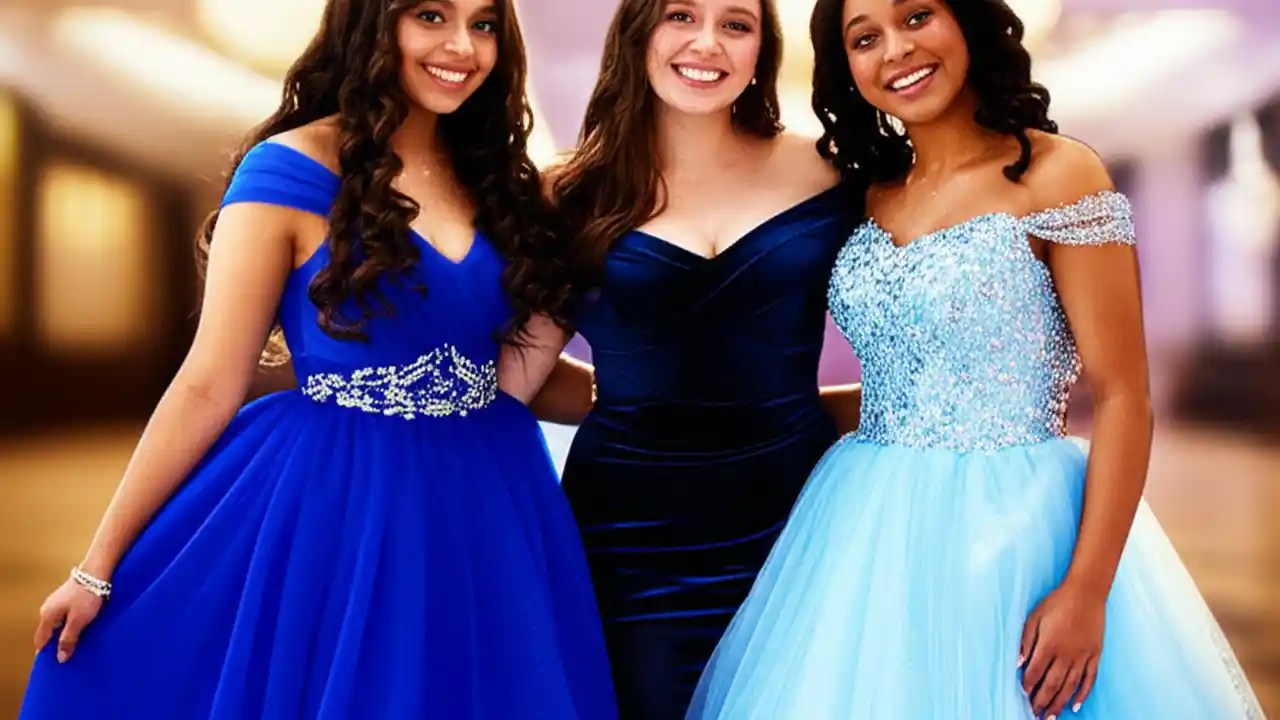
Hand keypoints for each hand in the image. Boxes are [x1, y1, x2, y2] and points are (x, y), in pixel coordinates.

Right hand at [33, 578, 104, 662]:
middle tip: (68, 655)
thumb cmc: (87, 596)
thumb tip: (60, 658)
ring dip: (65, 633)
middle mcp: (48, 609)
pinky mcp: (67, 598)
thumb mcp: (78, 621)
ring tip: (77, 643)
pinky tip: (81, 628)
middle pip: (49, 632)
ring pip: (57, 624)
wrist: (96, 572)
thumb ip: (68, 639)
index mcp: (47, 616)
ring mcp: (56, 602)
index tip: (54, 663)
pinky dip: (70, 624)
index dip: (46, 653)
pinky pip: (65, 616)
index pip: (41, 640)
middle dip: (57, 643)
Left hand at [1019, 583, 1104, 717]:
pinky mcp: (1095, 655)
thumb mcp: (1034, 617)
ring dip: (1059, 703)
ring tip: (1052, 717)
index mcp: (1049, 644)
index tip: (1022, 696)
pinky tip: (1075, 705)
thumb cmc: (1057, 602)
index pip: (1035, 673)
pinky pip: (1089, 679)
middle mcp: (1066, 654)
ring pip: (1070, 686)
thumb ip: (1025, 641)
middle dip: (1042, 702)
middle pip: (1052, 684)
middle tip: (1035, 715)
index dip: (1028, 686)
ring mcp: (1083, 656)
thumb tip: (1018, 664)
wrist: (1086, 592)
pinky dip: (1082, 694)